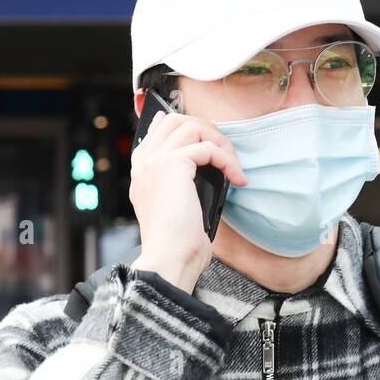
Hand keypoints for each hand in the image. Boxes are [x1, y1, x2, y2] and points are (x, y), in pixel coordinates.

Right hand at [128, 111, 246, 293]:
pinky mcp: (172, 165)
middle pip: (176, 120)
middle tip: (226, 154)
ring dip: (219, 143)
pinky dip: (227, 161)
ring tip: (232, 167)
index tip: (208, 136)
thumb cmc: (177, 244)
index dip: (186, 125)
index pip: (158, 129)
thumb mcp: (178, 207)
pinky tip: (238, 179)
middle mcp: (144, 162)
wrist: (169, 259)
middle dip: (207, 130)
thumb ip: (183, 183)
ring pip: (192, 127)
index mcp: (141, 171)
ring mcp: (155, 161)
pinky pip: (207, 147)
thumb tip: (208, 168)